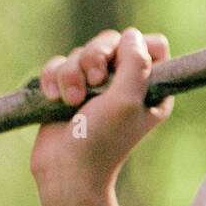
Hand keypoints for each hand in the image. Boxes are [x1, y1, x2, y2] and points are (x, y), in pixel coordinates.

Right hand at [29, 28, 173, 188]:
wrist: (66, 171)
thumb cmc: (102, 140)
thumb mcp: (127, 100)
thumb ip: (135, 63)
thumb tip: (132, 34)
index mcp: (151, 87)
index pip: (152, 46)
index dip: (134, 46)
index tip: (121, 64)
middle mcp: (125, 83)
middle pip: (112, 41)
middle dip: (96, 56)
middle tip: (94, 82)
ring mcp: (95, 86)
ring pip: (81, 52)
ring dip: (71, 73)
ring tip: (71, 101)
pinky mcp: (66, 90)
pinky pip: (57, 64)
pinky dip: (52, 78)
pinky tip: (53, 98)